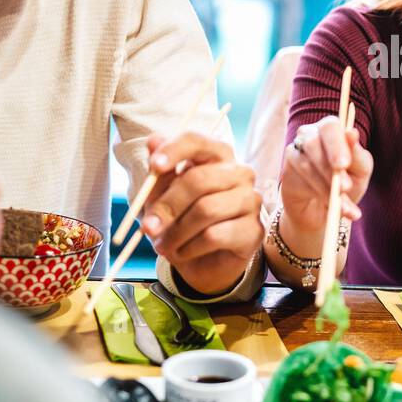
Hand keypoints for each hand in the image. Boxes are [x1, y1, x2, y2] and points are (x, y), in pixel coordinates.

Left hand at [141, 131, 262, 293]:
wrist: (203, 260)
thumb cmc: (183, 220)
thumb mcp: (164, 197)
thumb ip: (160, 173)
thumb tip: (153, 141)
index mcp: (217, 156)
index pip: (197, 141)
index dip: (174, 150)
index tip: (153, 166)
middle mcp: (239, 173)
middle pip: (199, 179)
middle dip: (168, 205)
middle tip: (148, 227)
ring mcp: (251, 200)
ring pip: (206, 210)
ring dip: (176, 232)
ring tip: (162, 246)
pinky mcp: (254, 229)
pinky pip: (214, 235)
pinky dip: (190, 247)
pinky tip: (183, 252)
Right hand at [279, 115, 372, 236]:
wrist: (325, 209)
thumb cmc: (346, 183)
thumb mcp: (360, 171)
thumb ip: (358, 155)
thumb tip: (352, 133)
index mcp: (331, 130)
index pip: (330, 126)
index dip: (337, 144)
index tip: (344, 165)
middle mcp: (309, 135)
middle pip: (312, 142)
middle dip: (328, 167)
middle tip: (344, 187)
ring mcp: (294, 151)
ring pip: (306, 165)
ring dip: (327, 187)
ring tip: (343, 204)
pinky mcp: (286, 170)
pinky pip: (300, 181)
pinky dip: (318, 194)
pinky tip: (330, 204)